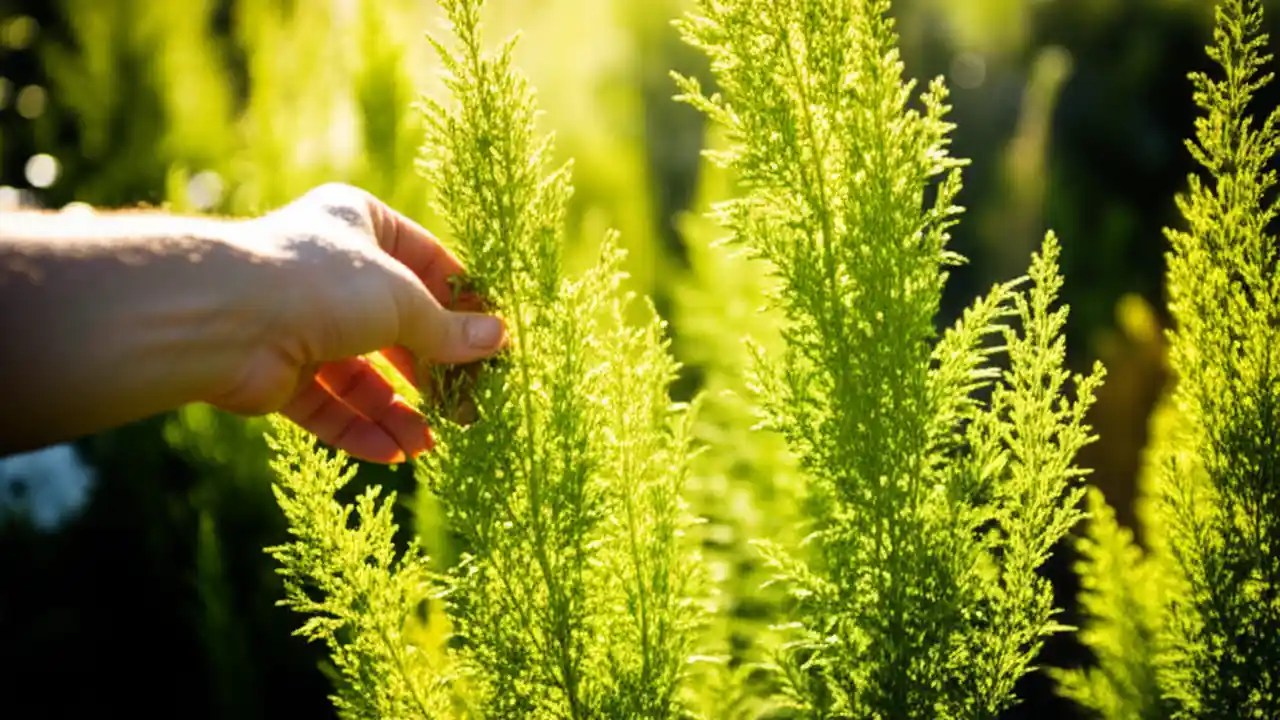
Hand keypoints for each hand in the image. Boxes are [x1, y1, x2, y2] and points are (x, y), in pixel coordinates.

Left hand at [209, 184, 505, 462]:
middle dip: (430, 372)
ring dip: (396, 412)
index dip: (461, 302)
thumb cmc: (321, 283)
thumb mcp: (403, 301)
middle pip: (396, 327)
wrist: (224, 319)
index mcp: (359, 223)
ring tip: (428, 445)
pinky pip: (328, 405)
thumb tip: (499, 340)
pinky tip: (392, 453)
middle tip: (466, 410)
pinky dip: (359, 429)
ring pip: (362, 375)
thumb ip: (449, 329)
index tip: (493, 340)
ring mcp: (302, 322)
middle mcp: (331, 270)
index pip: (426, 260)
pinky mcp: (279, 371)